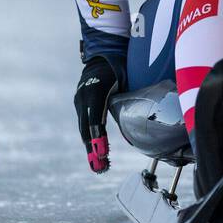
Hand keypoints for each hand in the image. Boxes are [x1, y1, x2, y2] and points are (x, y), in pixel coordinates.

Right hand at [75, 54, 124, 172]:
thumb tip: (143, 123)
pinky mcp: (80, 104)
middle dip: (93, 149)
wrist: (103, 55)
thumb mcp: (129, 79)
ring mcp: (80, 100)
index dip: (98, 136)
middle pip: (87, 127)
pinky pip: (84, 124)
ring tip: (98, 166)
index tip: (102, 153)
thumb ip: (133, 99)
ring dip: (91, 147)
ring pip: (84, 128)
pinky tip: (96, 153)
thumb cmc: (121, 67)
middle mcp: (84, 96)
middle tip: (100, 168)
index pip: (95, 118)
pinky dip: (90, 139)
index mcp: (96, 90)